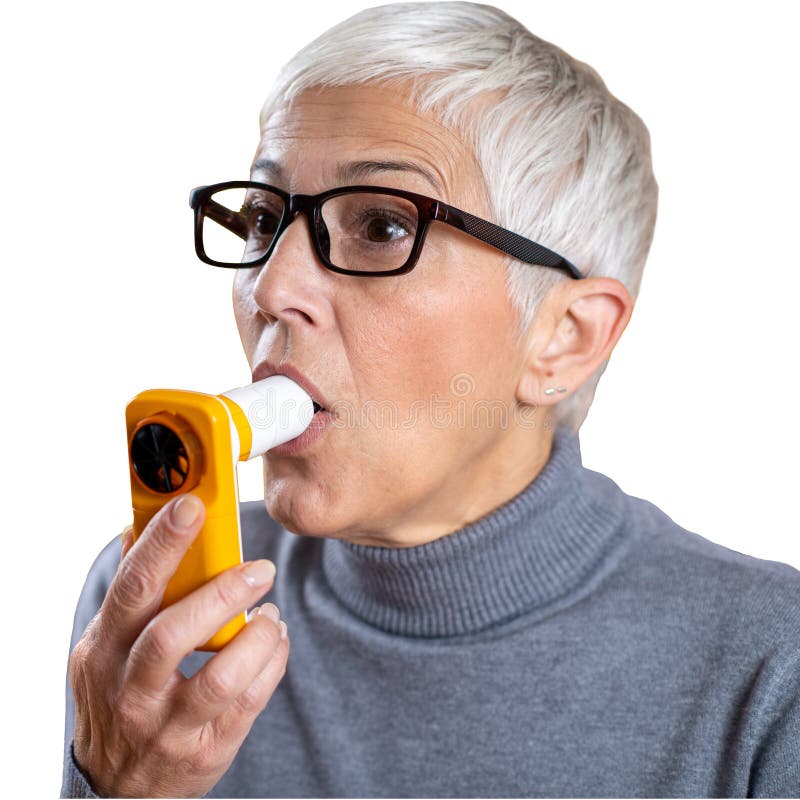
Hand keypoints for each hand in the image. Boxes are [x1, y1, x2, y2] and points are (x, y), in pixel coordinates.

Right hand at [69, 494, 288, 797]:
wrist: (117, 786)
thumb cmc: (119, 695)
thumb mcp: (108, 648)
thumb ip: (132, 595)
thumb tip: (146, 527)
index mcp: (103, 651)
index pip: (131, 589)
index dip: (162, 544)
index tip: (192, 507)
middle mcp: (129, 691)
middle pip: (171, 635)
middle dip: (222, 594)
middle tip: (260, 569)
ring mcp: (165, 726)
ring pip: (218, 678)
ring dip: (256, 637)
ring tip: (272, 614)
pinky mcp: (204, 750)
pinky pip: (248, 703)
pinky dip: (271, 664)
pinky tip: (275, 641)